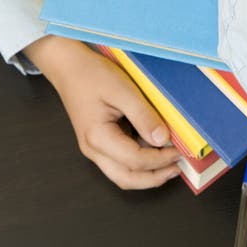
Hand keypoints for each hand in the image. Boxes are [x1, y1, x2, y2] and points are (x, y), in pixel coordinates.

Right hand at [24, 36, 180, 188]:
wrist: (68, 67)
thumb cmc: (91, 74)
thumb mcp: (122, 90)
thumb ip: (143, 116)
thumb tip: (163, 139)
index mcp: (97, 137)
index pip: (135, 161)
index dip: (160, 159)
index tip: (179, 150)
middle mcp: (92, 149)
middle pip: (126, 179)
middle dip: (154, 178)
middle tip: (178, 167)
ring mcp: (93, 148)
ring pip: (122, 174)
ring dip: (146, 174)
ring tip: (169, 164)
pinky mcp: (98, 143)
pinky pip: (119, 162)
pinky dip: (138, 163)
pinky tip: (153, 152)